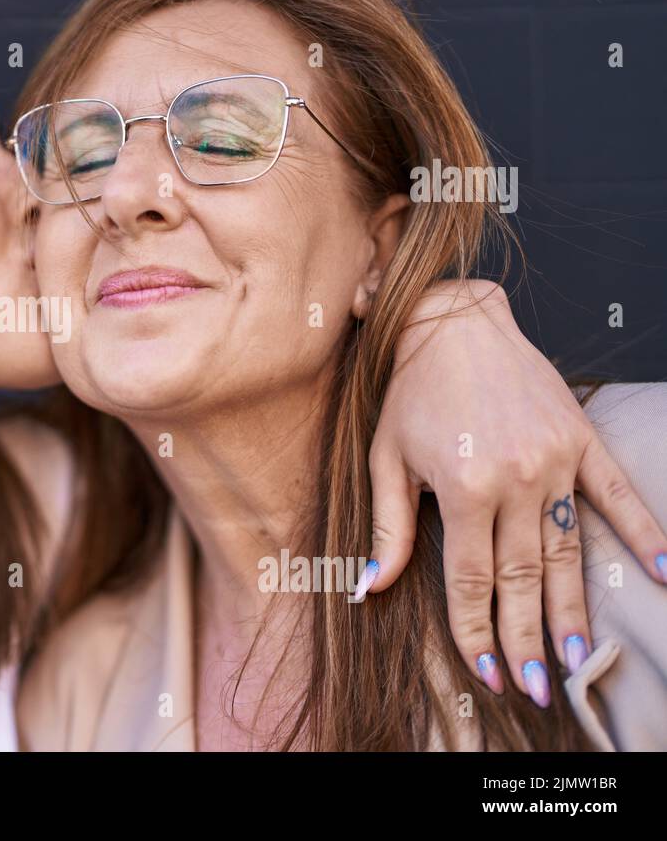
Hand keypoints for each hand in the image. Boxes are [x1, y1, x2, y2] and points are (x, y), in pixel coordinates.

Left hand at [361, 279, 666, 706]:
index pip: (471, 579)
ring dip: (574, 608)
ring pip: (568, 552)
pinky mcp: (581, 441)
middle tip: (533, 686)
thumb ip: (388, 527)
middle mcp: (516, 480)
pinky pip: (618, 496)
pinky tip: (665, 571)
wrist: (452, 322)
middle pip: (523, 578)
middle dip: (526, 637)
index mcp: (464, 489)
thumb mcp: (385, 458)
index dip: (476, 629)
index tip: (486, 670)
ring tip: (578, 658)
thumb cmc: (410, 392)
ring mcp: (556, 462)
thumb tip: (371, 586)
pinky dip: (645, 532)